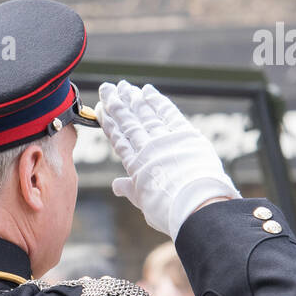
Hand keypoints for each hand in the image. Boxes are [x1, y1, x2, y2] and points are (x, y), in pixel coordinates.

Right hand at [97, 80, 239, 238]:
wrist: (194, 205)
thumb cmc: (167, 209)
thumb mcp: (144, 201)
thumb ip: (130, 190)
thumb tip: (116, 186)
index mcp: (135, 165)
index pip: (118, 138)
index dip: (108, 121)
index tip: (100, 107)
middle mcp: (146, 148)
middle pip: (128, 121)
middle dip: (116, 103)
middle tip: (107, 87)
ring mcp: (165, 139)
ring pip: (145, 114)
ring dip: (134, 98)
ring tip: (124, 86)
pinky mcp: (185, 134)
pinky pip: (168, 113)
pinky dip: (157, 101)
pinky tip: (148, 90)